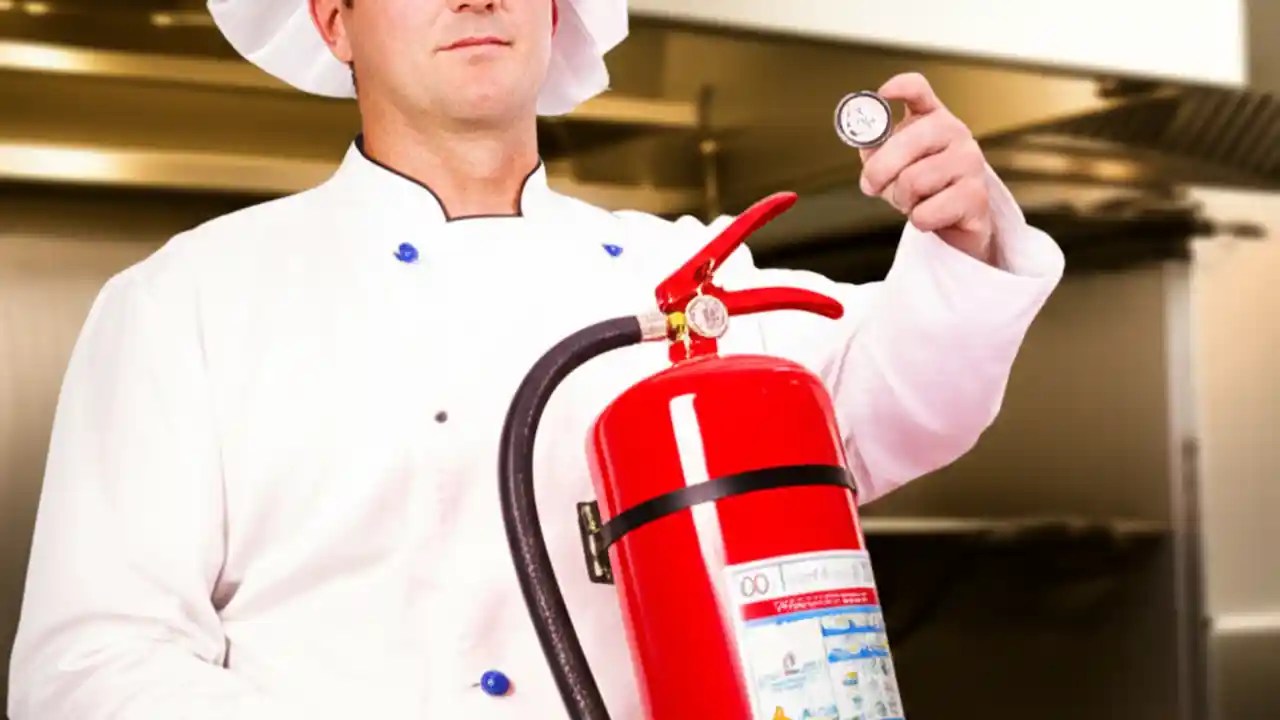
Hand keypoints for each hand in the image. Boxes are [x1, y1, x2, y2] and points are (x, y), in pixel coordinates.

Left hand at [859, 72, 994, 263]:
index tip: (883, 94)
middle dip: (878, 172)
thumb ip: (876, 149)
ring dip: (902, 200)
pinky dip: (919, 220)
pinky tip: (933, 214)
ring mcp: (970, 162)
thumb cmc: (922, 188)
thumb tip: (863, 138)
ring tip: (913, 201)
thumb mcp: (892, 164)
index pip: (919, 90)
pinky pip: (926, 212)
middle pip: (906, 142)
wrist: (957, 222)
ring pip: (913, 182)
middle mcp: (955, 133)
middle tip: (872, 186)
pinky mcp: (976, 195)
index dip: (900, 87)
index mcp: (932, 118)